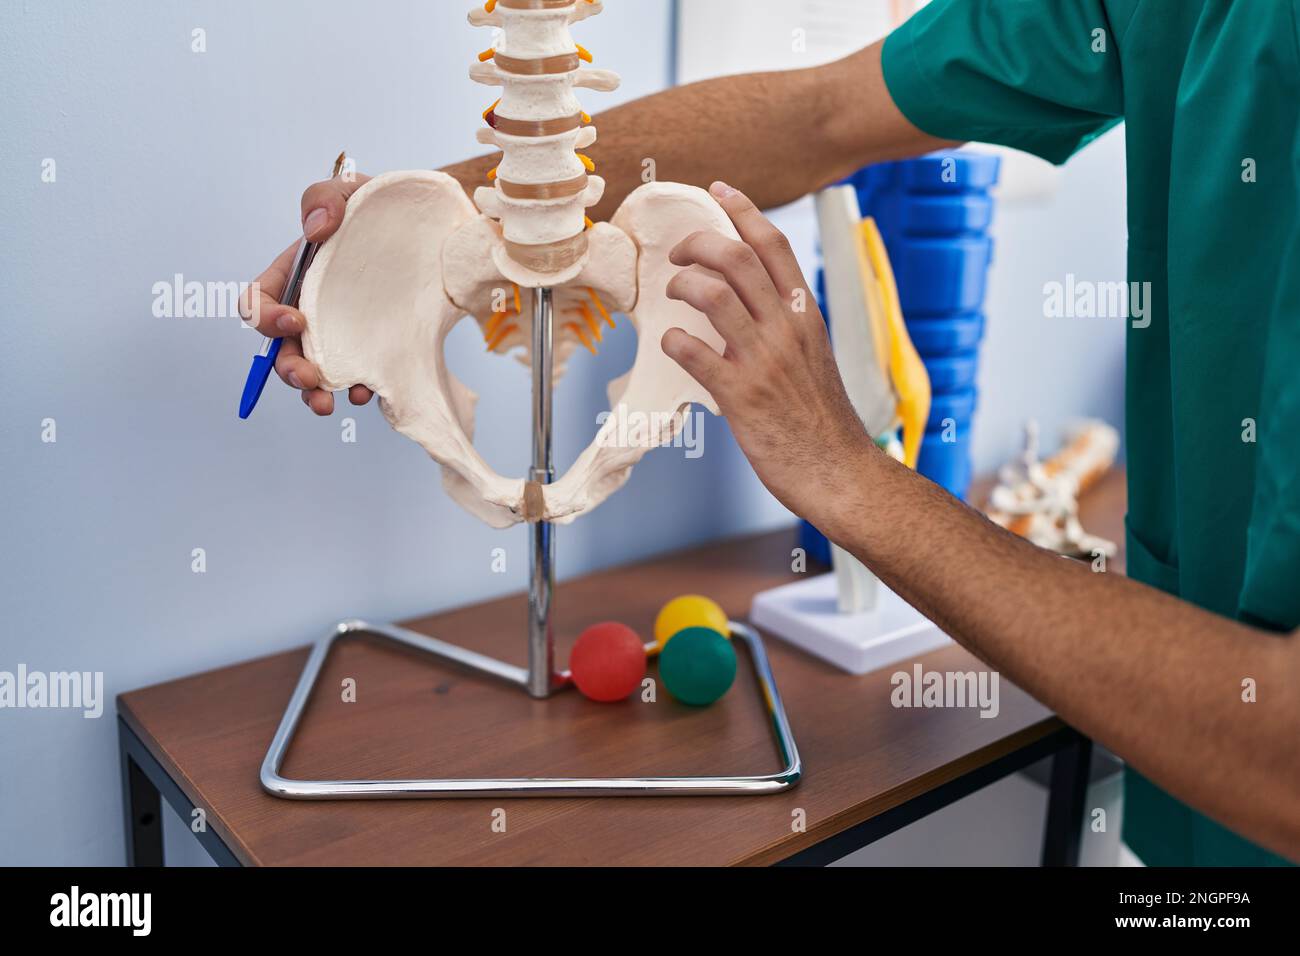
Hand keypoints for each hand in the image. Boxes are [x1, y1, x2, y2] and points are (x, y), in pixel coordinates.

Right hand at [240, 172, 374, 415]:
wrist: (428, 230)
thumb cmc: (378, 208)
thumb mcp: (348, 189)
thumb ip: (323, 198)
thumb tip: (315, 229)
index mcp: (293, 276)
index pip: (259, 303)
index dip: (266, 318)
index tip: (294, 321)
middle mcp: (310, 311)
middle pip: (281, 350)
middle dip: (289, 370)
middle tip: (309, 379)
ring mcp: (339, 333)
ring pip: (314, 372)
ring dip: (316, 392)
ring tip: (335, 400)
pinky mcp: (369, 347)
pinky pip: (354, 376)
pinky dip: (356, 389)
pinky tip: (369, 390)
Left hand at [662, 182, 876, 530]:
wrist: (840, 472)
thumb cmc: (823, 421)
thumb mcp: (813, 358)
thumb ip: (785, 328)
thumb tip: (748, 308)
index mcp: (807, 315)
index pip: (774, 247)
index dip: (744, 211)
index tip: (720, 190)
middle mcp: (788, 329)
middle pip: (738, 258)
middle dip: (699, 243)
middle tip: (679, 253)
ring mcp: (764, 360)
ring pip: (713, 295)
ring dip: (682, 286)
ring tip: (673, 294)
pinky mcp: (741, 395)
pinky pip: (694, 352)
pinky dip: (674, 341)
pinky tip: (672, 344)